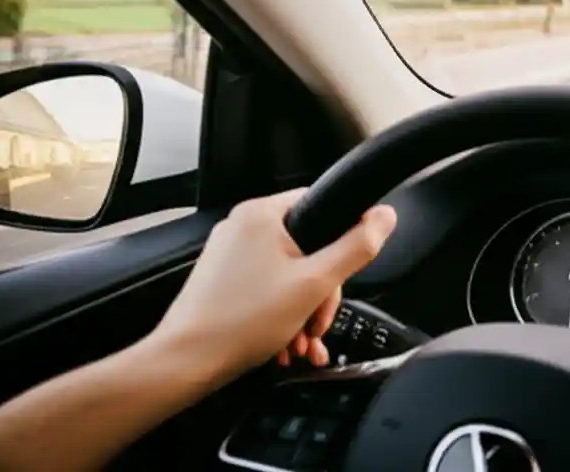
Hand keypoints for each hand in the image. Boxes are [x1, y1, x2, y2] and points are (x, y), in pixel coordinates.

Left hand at [150, 189, 395, 383]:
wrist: (185, 362)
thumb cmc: (242, 322)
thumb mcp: (315, 284)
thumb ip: (356, 248)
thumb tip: (384, 216)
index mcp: (262, 214)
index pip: (322, 206)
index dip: (343, 242)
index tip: (343, 279)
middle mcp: (241, 226)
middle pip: (307, 247)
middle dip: (320, 292)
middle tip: (318, 324)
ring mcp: (228, 254)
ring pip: (288, 273)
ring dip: (304, 310)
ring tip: (302, 344)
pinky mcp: (221, 279)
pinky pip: (266, 287)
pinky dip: (282, 313)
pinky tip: (287, 345)